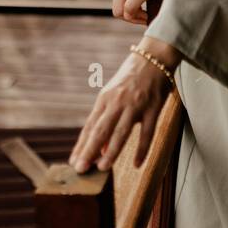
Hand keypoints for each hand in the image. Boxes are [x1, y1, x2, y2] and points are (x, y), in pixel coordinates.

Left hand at [69, 50, 171, 172]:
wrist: (153, 58)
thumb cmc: (130, 79)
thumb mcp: (114, 95)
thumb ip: (107, 120)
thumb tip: (102, 148)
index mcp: (105, 98)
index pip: (90, 126)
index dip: (82, 145)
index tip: (73, 162)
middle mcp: (117, 102)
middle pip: (101, 130)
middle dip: (89, 150)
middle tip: (80, 169)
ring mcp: (135, 105)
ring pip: (121, 132)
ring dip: (111, 152)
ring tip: (102, 168)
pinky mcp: (153, 108)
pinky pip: (147, 132)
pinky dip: (142, 149)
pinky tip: (137, 164)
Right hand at [113, 0, 164, 24]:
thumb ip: (132, 5)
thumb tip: (126, 16)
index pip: (118, 11)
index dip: (131, 16)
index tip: (145, 16)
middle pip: (120, 11)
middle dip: (133, 16)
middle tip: (146, 17)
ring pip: (125, 10)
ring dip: (135, 15)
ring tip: (146, 15)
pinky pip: (129, 6)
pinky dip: (137, 11)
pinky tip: (144, 11)